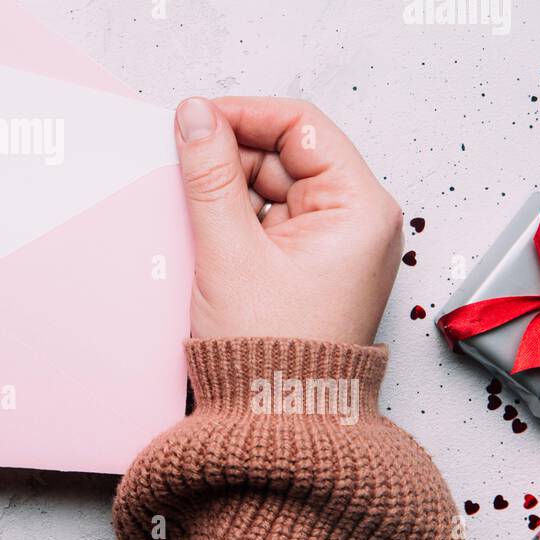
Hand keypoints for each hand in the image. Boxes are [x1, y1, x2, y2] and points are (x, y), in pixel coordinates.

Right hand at [174, 97, 402, 345]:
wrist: (276, 425)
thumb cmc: (273, 354)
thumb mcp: (229, 251)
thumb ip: (209, 175)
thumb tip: (194, 116)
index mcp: (359, 209)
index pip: (301, 127)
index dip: (244, 114)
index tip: (195, 117)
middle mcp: (354, 221)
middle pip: (284, 155)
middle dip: (230, 156)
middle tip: (180, 163)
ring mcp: (331, 244)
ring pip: (270, 186)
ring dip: (226, 189)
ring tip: (191, 211)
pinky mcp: (306, 265)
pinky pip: (266, 219)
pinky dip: (232, 218)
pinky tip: (202, 230)